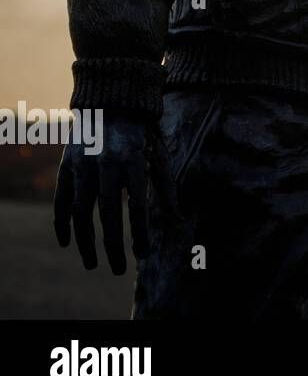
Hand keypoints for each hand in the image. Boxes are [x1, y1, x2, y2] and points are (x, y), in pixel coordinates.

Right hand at [53, 108, 174, 274]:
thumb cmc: (142, 137)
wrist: (112, 105)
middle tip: (119, 270)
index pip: (138, 204)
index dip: (140, 231)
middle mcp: (107, 162)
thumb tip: (179, 221)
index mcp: (134, 160)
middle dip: (113, 245)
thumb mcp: (159, 158)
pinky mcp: (67, 165)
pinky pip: (60, 200)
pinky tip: (67, 242)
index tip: (144, 253)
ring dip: (85, 242)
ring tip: (93, 264)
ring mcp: (83, 163)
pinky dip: (62, 223)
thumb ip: (167, 189)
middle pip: (108, 212)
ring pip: (80, 211)